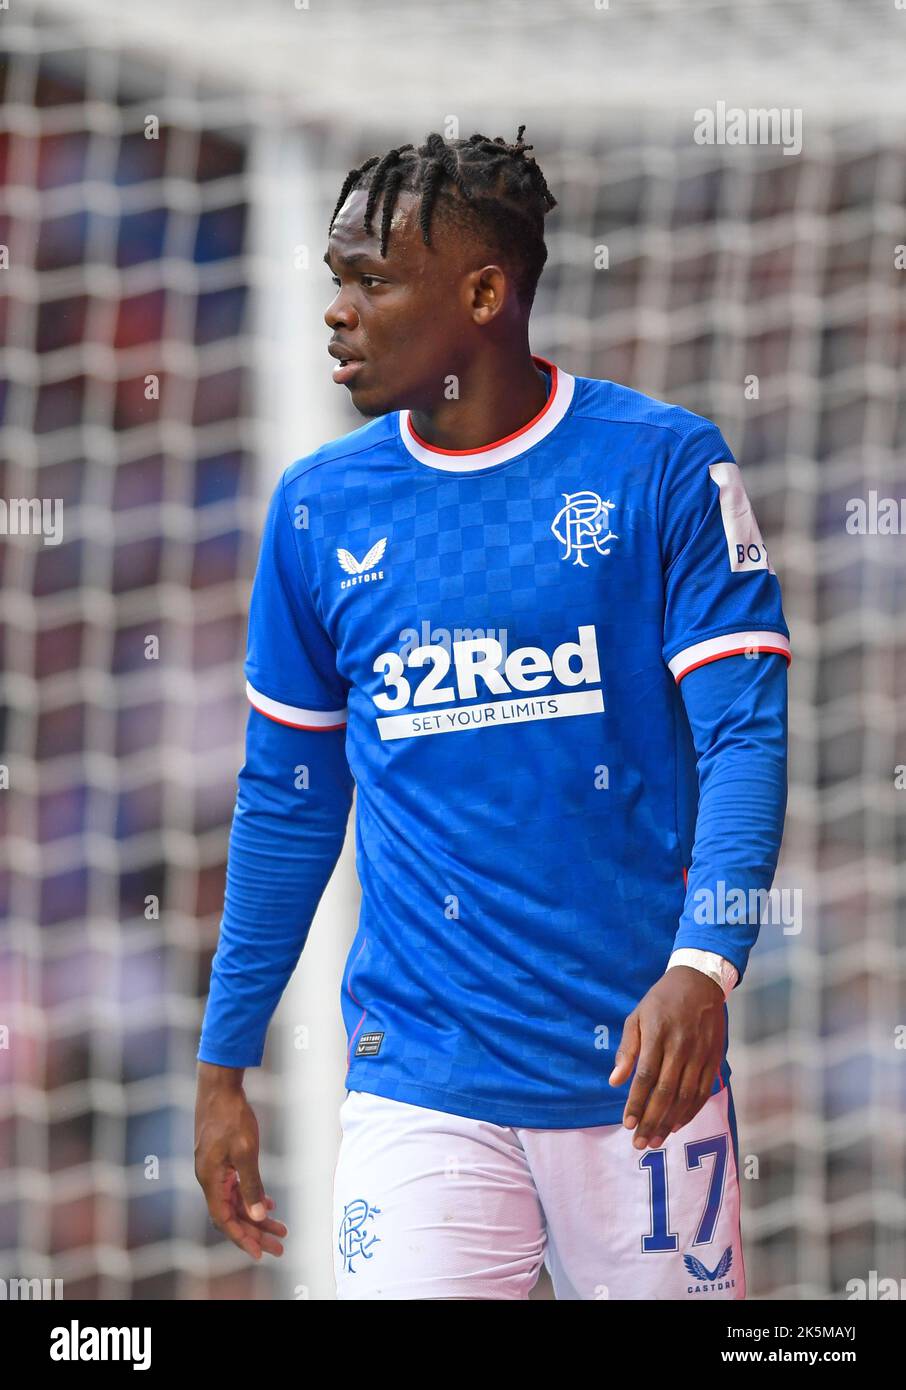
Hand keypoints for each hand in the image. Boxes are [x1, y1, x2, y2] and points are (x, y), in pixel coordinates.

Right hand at [194, 1064, 287, 1260]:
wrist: (219, 1086)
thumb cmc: (231, 1116)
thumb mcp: (246, 1152)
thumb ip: (251, 1185)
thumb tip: (256, 1215)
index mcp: (210, 1180)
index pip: (225, 1220)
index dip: (242, 1238)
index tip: (260, 1253)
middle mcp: (209, 1178)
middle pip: (233, 1214)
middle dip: (256, 1232)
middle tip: (279, 1246)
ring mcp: (214, 1168)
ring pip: (236, 1201)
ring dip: (256, 1216)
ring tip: (280, 1229)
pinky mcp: (220, 1159)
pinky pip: (235, 1187)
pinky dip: (251, 1197)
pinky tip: (268, 1204)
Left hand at [608, 965, 725, 1149]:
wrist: (700, 982)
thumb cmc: (661, 1001)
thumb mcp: (636, 1016)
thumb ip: (627, 1049)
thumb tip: (614, 1081)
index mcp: (657, 1034)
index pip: (645, 1076)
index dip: (636, 1103)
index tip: (627, 1124)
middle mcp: (681, 1046)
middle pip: (665, 1092)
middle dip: (651, 1120)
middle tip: (639, 1143)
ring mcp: (700, 1054)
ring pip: (685, 1096)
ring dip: (670, 1122)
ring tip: (656, 1140)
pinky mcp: (714, 1058)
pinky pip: (702, 1092)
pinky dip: (690, 1112)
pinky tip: (677, 1125)